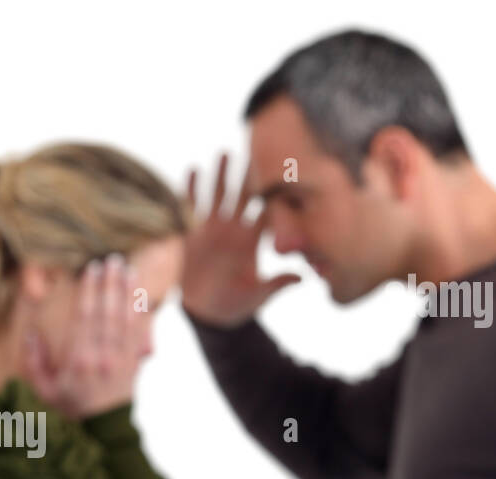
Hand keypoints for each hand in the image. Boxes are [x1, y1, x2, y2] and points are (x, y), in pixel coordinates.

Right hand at [23, 254, 144, 419]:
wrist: (101, 431)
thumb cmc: (69, 406)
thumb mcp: (43, 389)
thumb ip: (35, 362)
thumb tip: (32, 334)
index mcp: (78, 361)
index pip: (85, 318)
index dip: (89, 291)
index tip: (91, 270)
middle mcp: (101, 357)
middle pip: (106, 314)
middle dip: (109, 284)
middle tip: (111, 260)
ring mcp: (120, 360)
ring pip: (124, 319)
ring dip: (126, 292)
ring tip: (126, 268)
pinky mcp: (133, 363)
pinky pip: (138, 332)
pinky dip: (139, 311)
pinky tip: (139, 294)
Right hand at [181, 153, 300, 327]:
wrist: (207, 313)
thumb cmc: (235, 305)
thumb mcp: (258, 295)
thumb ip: (277, 284)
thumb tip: (303, 276)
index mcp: (252, 240)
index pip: (266, 211)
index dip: (274, 194)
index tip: (284, 174)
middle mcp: (234, 228)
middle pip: (244, 195)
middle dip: (249, 174)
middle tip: (257, 149)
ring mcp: (212, 228)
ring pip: (219, 195)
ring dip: (221, 175)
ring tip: (225, 153)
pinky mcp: (192, 233)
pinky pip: (192, 207)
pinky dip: (192, 189)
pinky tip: (193, 170)